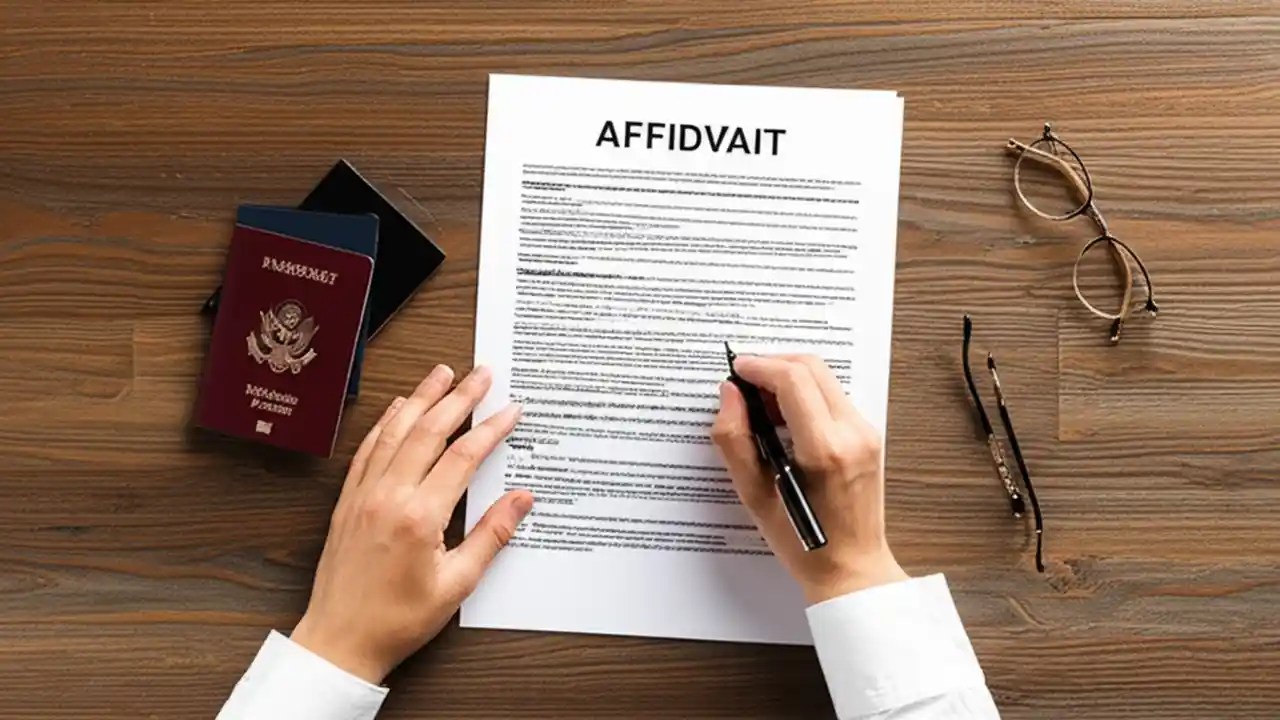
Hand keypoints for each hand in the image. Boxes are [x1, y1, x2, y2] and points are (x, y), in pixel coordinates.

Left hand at [291, 364, 532, 683]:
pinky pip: (368, 450)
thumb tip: (521, 500)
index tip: (511, 409)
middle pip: (429, 431)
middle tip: (481, 373)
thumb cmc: (397, 620)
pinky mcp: (348, 502)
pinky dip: (386, 424)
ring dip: (421, 398)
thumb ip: (491, 535)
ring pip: (395, 432)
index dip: (491, 428)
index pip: (464, 456)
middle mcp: (388, 496)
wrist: (340, 641)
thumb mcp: (457, 584)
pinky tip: (398, 409)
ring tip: (441, 373)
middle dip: (459, 397)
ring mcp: (364, 495)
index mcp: (420, 516)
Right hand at [712, 355, 907, 604]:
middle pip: (812, 368)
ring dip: (789, 378)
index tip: (736, 370)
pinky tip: (783, 417)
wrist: (852, 569)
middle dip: (773, 365)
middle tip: (744, 383)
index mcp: (825, 449)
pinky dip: (805, 394)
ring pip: (824, 378)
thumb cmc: (804, 543)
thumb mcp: (754, 495)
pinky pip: (833, 396)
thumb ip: (734, 439)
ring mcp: (866, 433)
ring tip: (760, 404)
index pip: (793, 380)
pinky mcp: (869, 436)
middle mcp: (852, 433)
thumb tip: (729, 395)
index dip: (760, 366)